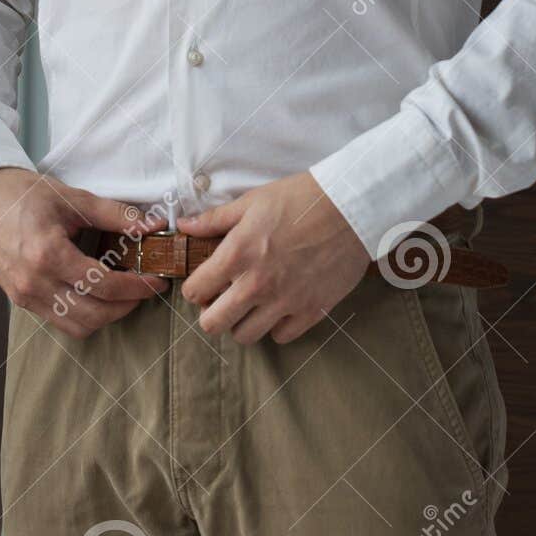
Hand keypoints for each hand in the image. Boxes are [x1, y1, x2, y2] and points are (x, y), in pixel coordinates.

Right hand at [0, 167, 168, 339]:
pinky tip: (97, 294)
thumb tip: (153, 226)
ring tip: (124, 294)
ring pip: (77, 326)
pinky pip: (60, 321)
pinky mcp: (21, 301)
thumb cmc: (22, 194)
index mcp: (48, 255)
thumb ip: (116, 215)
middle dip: (127, 306)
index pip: (104, 284)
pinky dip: (84, 315)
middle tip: (145, 288)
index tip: (157, 279)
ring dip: (107, 316)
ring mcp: (25, 296)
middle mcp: (35, 283)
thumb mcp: (73, 198)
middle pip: (93, 315)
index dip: (137, 286)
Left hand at [176, 171, 369, 344]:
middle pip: (213, 324)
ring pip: (245, 336)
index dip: (194, 287)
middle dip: (211, 313)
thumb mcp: (252, 202)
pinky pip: (281, 337)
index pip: (195, 291)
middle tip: (222, 299)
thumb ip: (215, 219)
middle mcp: (257, 284)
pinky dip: (276, 326)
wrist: (350, 206)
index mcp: (237, 255)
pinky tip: (279, 307)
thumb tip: (186, 226)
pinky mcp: (311, 311)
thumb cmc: (300, 199)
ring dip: (242, 322)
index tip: (204, 282)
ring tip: (250, 304)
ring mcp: (285, 301)